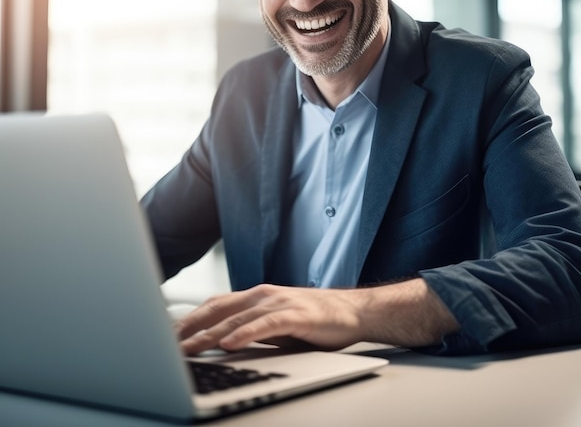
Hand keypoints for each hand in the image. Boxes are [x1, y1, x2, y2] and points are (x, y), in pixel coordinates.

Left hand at [175, 283, 365, 354]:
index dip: (189, 320)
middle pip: (217, 309)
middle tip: (165, 345)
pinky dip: (245, 333)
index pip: (213, 305)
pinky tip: (230, 344)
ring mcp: (278, 302)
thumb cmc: (313, 320)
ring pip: (236, 318)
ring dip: (209, 334)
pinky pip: (265, 324)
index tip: (166, 336)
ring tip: (188, 348)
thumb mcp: (275, 324)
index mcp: (255, 296)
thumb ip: (250, 328)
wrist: (351, 310)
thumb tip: (221, 344)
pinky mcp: (295, 314)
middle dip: (190, 327)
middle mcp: (263, 294)